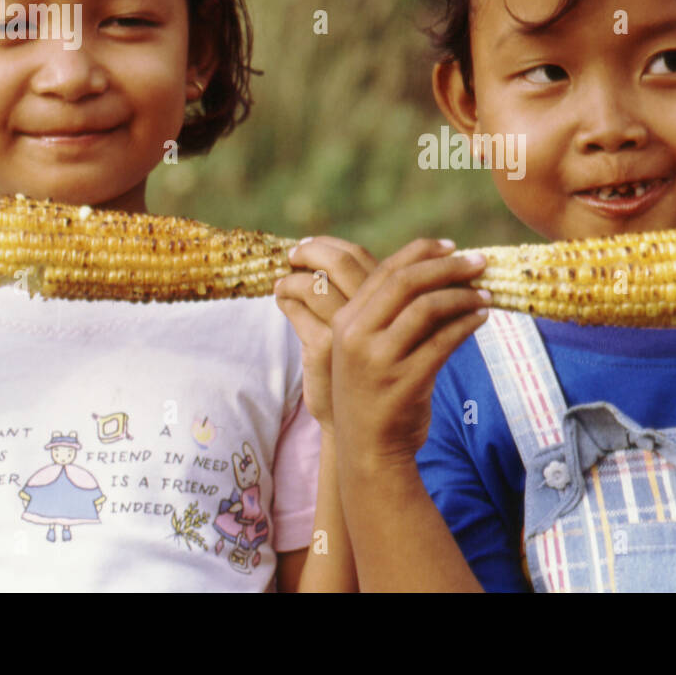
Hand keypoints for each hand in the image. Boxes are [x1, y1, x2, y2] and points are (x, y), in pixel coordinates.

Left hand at [274, 236, 376, 433]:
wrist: (377, 431)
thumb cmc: (383, 378)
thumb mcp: (387, 336)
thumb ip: (374, 303)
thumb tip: (335, 265)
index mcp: (393, 301)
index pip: (361, 255)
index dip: (331, 244)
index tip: (308, 242)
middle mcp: (375, 311)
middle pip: (340, 261)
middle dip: (312, 250)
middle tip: (294, 253)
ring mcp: (349, 331)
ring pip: (314, 285)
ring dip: (293, 278)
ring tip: (282, 283)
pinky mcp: (325, 350)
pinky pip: (298, 311)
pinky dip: (286, 301)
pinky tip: (281, 301)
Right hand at [329, 239, 488, 470]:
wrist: (368, 451)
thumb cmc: (376, 393)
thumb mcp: (368, 349)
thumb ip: (390, 314)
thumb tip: (442, 272)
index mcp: (345, 320)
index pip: (386, 270)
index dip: (422, 252)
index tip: (452, 246)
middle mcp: (356, 336)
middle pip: (407, 282)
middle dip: (448, 267)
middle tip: (479, 262)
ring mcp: (378, 360)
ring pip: (427, 308)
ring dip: (463, 296)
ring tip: (485, 297)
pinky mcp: (404, 382)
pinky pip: (444, 341)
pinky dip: (467, 325)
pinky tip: (481, 320)